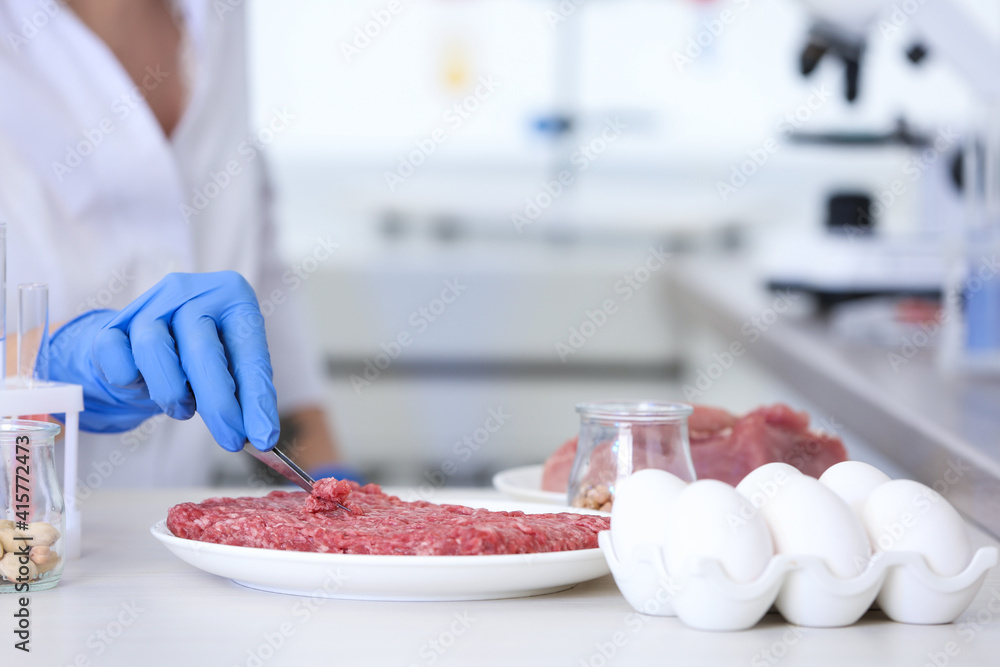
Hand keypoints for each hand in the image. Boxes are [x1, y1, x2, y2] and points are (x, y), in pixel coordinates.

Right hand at [48, 272, 278, 451]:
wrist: (145, 345)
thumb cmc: (201, 358)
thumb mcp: (232, 366)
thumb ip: (246, 394)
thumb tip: (262, 436)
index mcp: (232, 296)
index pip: (249, 353)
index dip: (257, 399)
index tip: (264, 437)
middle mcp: (190, 291)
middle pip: (202, 351)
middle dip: (219, 405)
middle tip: (231, 440)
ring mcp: (148, 304)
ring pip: (154, 349)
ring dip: (172, 392)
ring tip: (184, 410)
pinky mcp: (112, 324)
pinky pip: (114, 355)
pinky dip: (129, 379)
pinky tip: (141, 385)